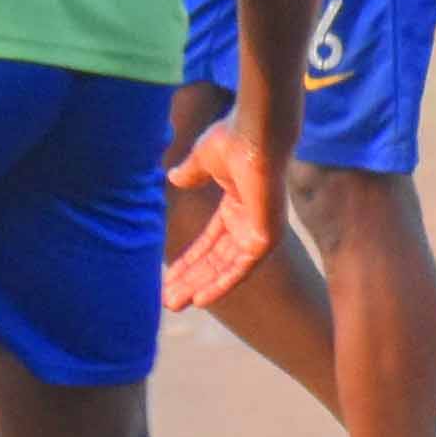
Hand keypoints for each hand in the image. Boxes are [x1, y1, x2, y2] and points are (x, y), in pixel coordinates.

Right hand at [158, 105, 278, 312]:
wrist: (255, 133)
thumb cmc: (234, 138)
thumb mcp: (203, 160)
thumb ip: (190, 172)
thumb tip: (173, 176)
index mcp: (238, 206)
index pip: (211, 243)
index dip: (189, 261)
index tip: (168, 277)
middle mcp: (250, 223)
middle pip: (216, 260)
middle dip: (191, 280)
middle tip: (168, 300)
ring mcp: (260, 232)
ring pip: (226, 268)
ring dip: (201, 286)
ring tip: (175, 303)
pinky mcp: (266, 238)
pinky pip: (242, 269)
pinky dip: (222, 284)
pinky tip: (201, 299)